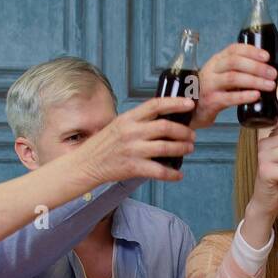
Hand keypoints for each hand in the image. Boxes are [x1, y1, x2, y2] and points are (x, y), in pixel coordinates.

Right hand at [74, 96, 197, 184]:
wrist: (86, 163)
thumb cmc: (104, 145)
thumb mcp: (119, 125)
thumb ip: (138, 121)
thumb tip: (163, 119)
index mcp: (128, 118)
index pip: (155, 105)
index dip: (175, 103)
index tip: (189, 104)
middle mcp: (131, 132)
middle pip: (165, 127)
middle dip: (183, 131)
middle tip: (191, 136)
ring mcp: (132, 149)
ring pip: (165, 147)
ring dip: (181, 148)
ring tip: (188, 149)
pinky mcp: (133, 167)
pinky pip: (159, 170)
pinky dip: (172, 174)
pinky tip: (178, 174)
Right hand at [191, 43, 277, 129]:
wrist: (190, 109)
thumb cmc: (210, 92)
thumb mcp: (220, 76)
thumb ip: (236, 71)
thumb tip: (264, 70)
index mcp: (216, 61)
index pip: (234, 50)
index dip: (251, 51)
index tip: (266, 56)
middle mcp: (212, 70)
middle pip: (235, 62)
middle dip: (257, 67)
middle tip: (272, 73)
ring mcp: (210, 86)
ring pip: (233, 78)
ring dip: (254, 81)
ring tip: (269, 85)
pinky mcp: (211, 101)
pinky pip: (229, 97)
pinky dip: (244, 96)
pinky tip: (256, 96)